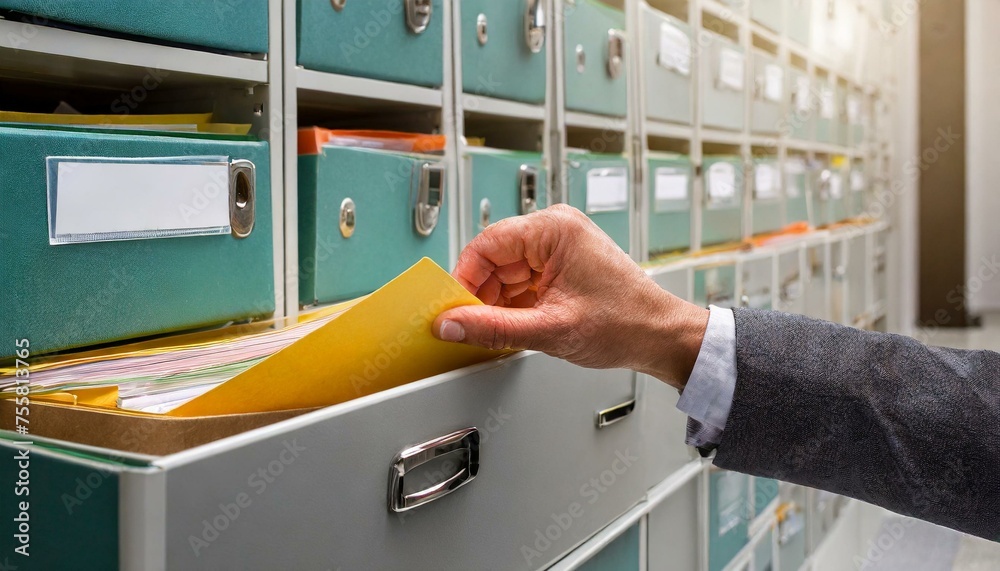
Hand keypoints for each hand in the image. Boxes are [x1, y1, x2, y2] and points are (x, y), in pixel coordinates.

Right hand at [433, 204, 709, 389]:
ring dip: (498, 303)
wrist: (660, 336)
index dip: (464, 278)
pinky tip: (516, 326)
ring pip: (505, 273)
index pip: (487, 244)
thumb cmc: (626, 323)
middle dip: (481, 295)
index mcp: (555, 229)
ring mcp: (559, 247)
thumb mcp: (550, 329)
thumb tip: (453, 323)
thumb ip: (493, 328)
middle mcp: (556, 230)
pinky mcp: (561, 266)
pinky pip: (521, 281)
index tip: (452, 307)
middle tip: (471, 326)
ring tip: (502, 331)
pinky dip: (513, 305)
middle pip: (493, 259)